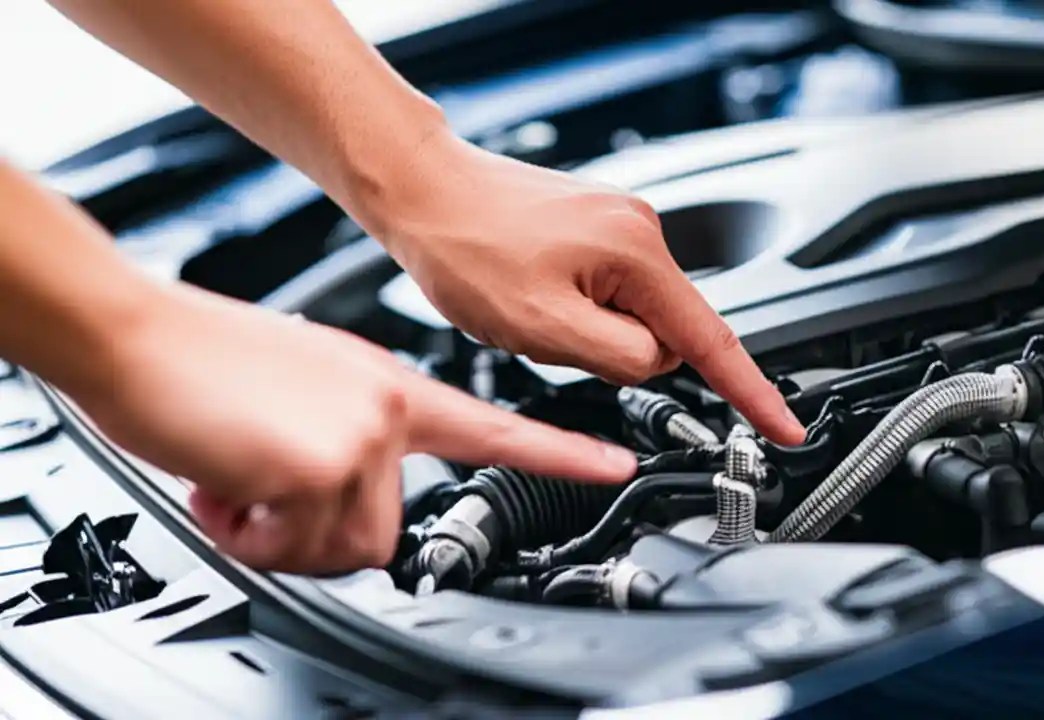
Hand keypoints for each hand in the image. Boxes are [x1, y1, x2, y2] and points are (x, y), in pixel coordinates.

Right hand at [73, 285, 636, 573]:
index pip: (493, 428)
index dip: (560, 454)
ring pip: (345, 547)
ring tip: (244, 478)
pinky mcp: (324, 464)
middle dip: (320, 534)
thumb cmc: (210, 359)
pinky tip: (225, 481)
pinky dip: (249, 532)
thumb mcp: (311, 384)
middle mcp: (389, 410)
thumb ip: (354, 431)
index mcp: (393, 386)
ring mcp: (362, 437)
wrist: (141, 333)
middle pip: (387, 533)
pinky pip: (294, 547)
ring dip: (282, 534)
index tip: (614, 465)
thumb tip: (349, 493)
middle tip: (268, 494)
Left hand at [363, 135, 806, 445]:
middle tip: (552, 334)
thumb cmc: (466, 248)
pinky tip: (537, 293)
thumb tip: (658, 364)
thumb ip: (619, 358)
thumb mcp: (543, 328)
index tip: (784, 428)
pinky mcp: (598, 229)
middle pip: (666, 330)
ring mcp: (620, 225)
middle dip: (620, 352)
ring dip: (593, 332)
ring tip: (534, 307)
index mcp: (637, 254)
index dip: (752, 395)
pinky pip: (612, 294)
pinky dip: (582, 311)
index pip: (712, 342)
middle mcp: (640, 230)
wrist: (422, 191)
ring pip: (634, 315)